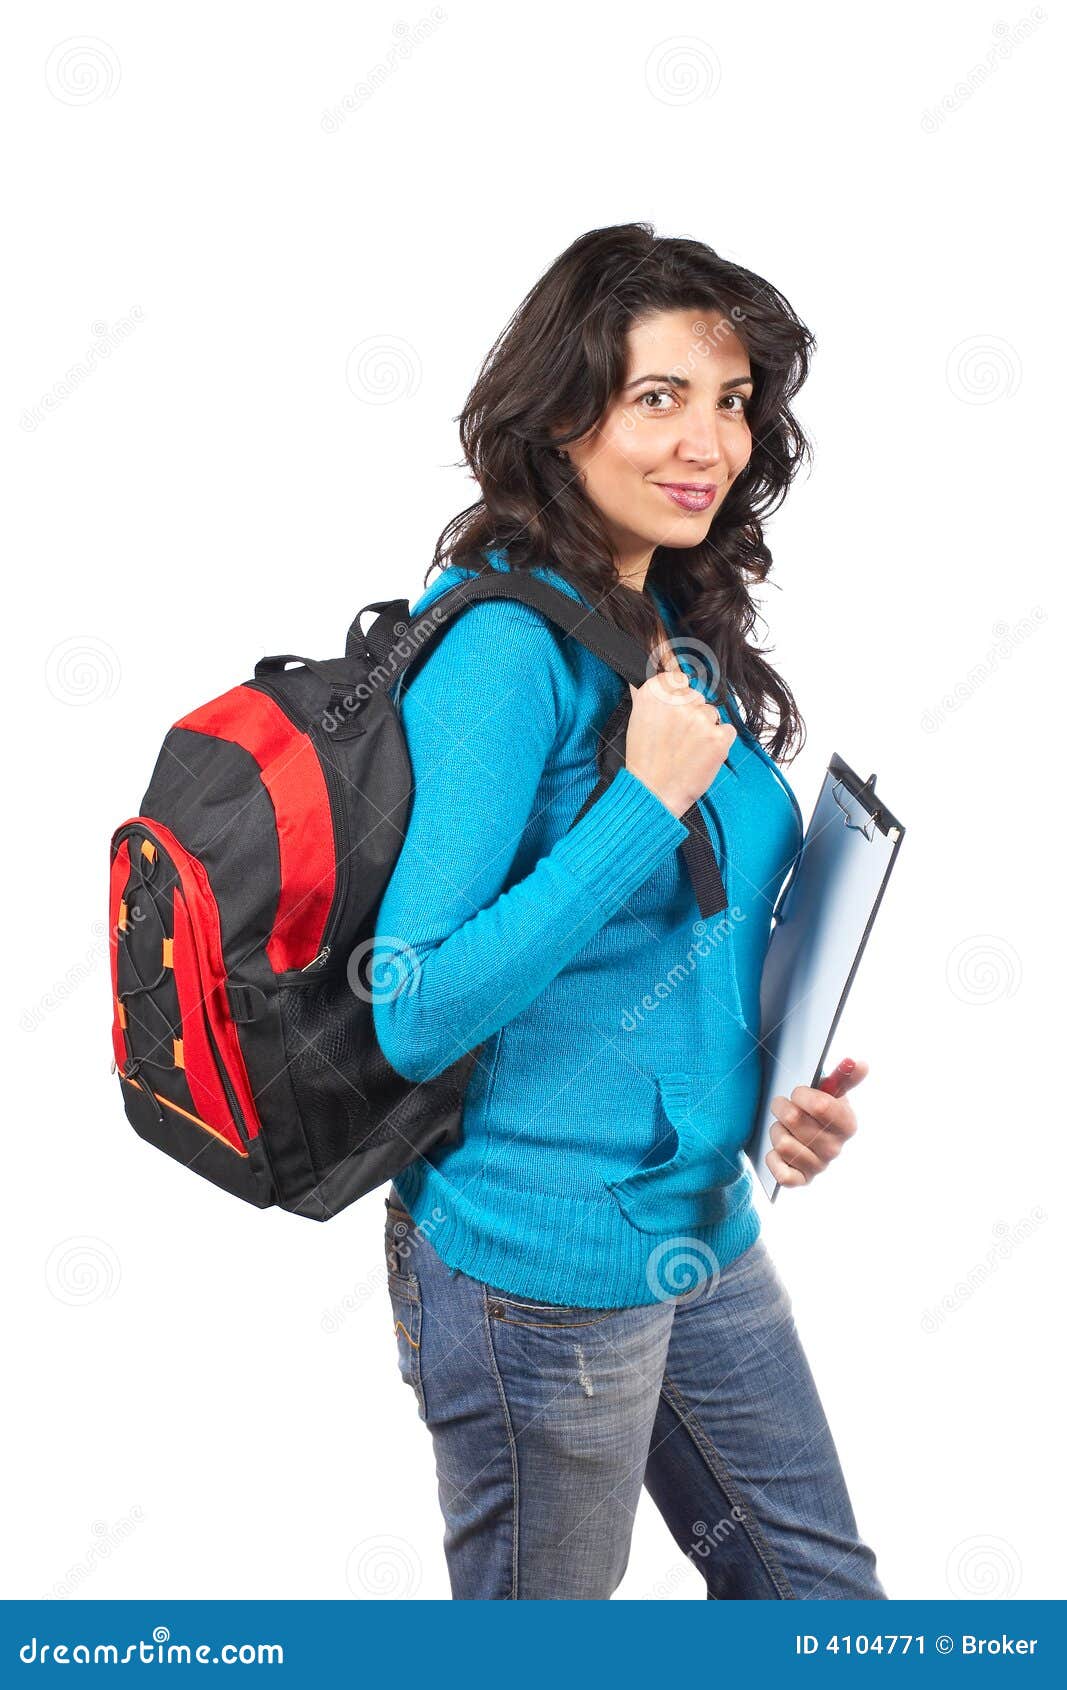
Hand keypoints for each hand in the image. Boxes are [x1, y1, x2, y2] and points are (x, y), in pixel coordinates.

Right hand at [626, 659, 735, 817]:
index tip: (671, 717)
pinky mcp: (718, 736)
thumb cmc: (645, 759)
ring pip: (712, 713)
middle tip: (677, 740)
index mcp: (655, 691)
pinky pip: (727, 730)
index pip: (678, 680)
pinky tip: (701, 755)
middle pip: (697, 696)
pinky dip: (718, 743)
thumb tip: (653, 658)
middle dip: (691, 716)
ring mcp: (699, 718)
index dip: (677, 700)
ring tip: (687, 750)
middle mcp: (677, 700)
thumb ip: (650, 692)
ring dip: (704, 730)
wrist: (653, 793)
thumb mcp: (637, 718)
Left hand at [764, 1059, 868, 1187]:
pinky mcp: (802, 1180)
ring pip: (783, 1143)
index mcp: (847, 1124)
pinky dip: (773, 1159)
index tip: (798, 1093)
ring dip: (776, 1130)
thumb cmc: (817, 1109)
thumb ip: (845, 1077)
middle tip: (785, 1107)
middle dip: (782, 1108)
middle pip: (794, 1119)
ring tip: (783, 1127)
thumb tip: (860, 1064)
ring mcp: (819, 1166)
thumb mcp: (831, 1091)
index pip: (821, 1105)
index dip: (802, 1095)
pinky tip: (777, 1150)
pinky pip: (782, 1174)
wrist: (804, 1135)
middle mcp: (835, 1148)